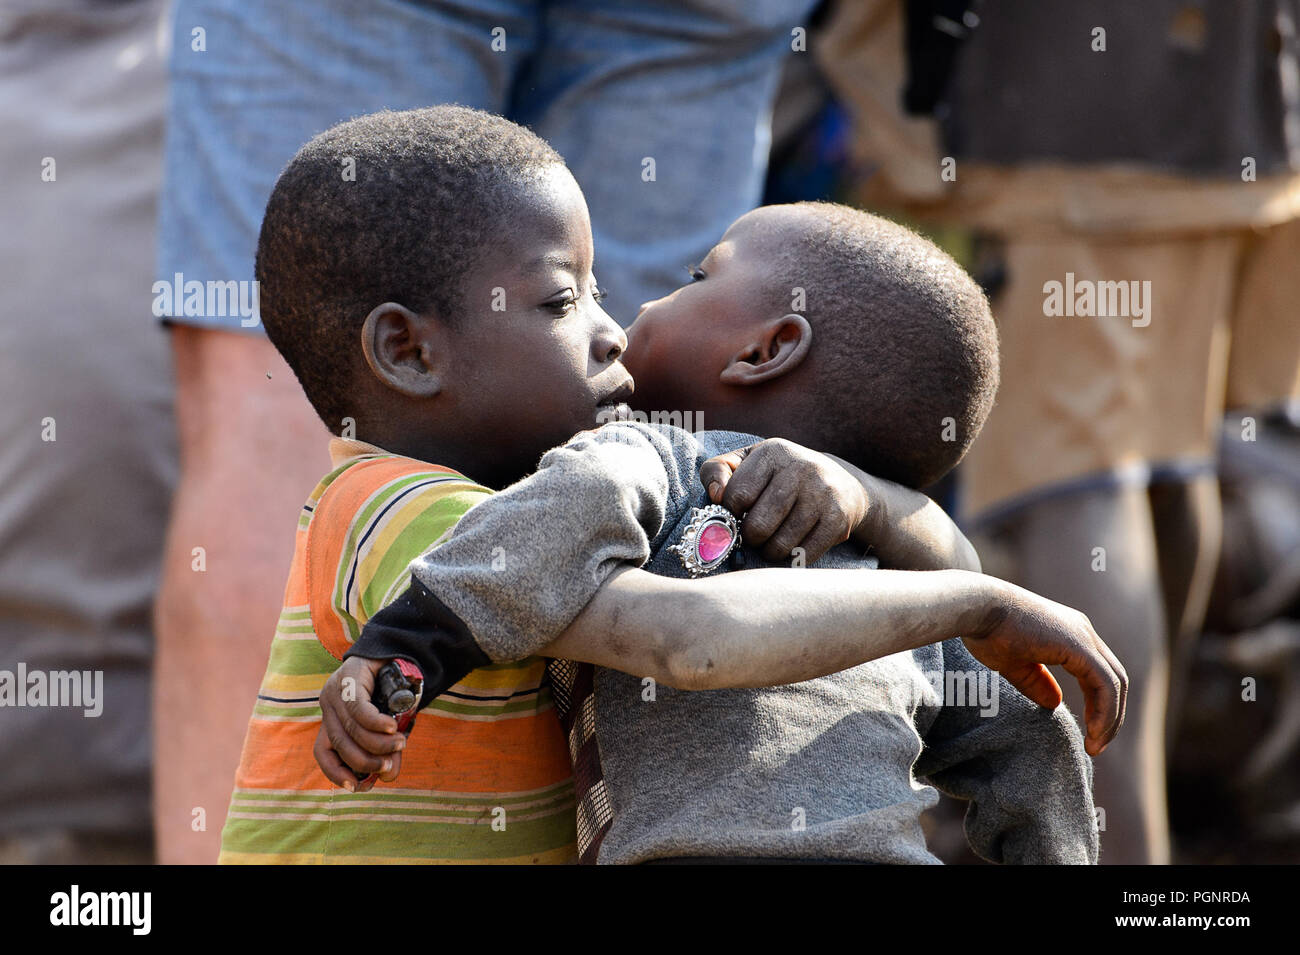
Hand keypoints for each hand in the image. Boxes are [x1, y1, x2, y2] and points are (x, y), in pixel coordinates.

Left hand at [313, 656, 406, 791]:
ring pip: (351, 728)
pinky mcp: (350, 677)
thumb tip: (389, 778)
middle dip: (365, 761)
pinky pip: (359, 708)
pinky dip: (376, 723)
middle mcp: (328, 705)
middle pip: (340, 743)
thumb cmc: (392, 692)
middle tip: (388, 765)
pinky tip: (392, 728)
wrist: (398, 651)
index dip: (335, 772)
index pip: (323, 751)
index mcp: (332, 718)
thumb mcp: (387, 726)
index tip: (356, 787)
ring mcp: (335, 689)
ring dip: (376, 743)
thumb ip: (385, 750)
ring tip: (399, 744)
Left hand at [698, 438, 867, 563]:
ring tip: (771, 540)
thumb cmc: (780, 476)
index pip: (737, 496)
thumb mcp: (747, 462)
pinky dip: (792, 558)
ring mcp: (822, 495)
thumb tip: (715, 495)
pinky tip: (792, 546)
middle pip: (758, 525)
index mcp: (773, 452)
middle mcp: (801, 468)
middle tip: (753, 534)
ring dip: (769, 551)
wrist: (842, 483)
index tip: (739, 512)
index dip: (731, 512)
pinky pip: (804, 554)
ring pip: (780, 545)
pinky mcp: (838, 519)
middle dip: (749, 537)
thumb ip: (716, 470)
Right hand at [966, 580, 1127, 756]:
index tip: (1090, 735)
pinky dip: (1105, 711)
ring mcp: (1083, 636)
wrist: (976, 608)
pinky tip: (1093, 732)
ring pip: (1115, 683)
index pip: (1099, 675)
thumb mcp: (1014, 664)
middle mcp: (1083, 632)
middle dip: (1110, 716)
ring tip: (1095, 746)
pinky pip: (1104, 684)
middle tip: (1096, 745)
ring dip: (1110, 719)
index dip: (1099, 707)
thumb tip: (1054, 702)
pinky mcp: (1078, 645)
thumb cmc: (986, 631)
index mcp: (1070, 634)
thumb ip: (1037, 682)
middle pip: (1114, 680)